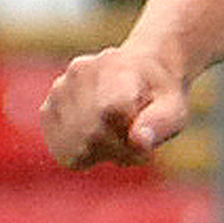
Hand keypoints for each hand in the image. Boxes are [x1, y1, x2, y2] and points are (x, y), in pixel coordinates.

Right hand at [42, 44, 187, 166]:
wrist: (140, 70)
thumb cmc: (159, 95)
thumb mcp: (175, 108)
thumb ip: (160, 124)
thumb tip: (140, 142)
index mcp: (116, 68)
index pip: (109, 112)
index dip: (129, 140)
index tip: (143, 140)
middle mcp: (81, 73)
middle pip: (91, 136)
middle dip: (118, 150)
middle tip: (137, 144)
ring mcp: (59, 89)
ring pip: (74, 146)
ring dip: (102, 153)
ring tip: (119, 136)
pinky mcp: (48, 109)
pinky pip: (62, 150)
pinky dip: (83, 153)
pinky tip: (100, 139)